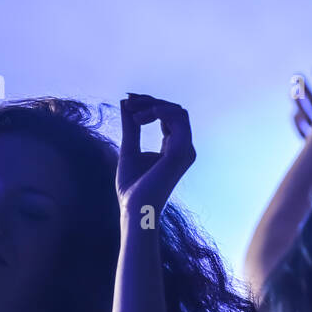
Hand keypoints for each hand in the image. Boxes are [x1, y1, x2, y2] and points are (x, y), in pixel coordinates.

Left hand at [117, 93, 195, 215]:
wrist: (134, 209)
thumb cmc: (132, 187)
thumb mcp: (129, 149)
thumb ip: (131, 126)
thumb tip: (125, 102)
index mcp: (174, 148)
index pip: (168, 116)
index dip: (149, 104)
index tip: (128, 102)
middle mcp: (184, 148)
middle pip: (173, 110)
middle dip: (149, 102)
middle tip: (128, 104)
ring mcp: (185, 150)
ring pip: (177, 111)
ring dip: (153, 105)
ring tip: (132, 114)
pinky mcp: (181, 151)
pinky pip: (178, 118)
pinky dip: (159, 111)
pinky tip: (139, 117)